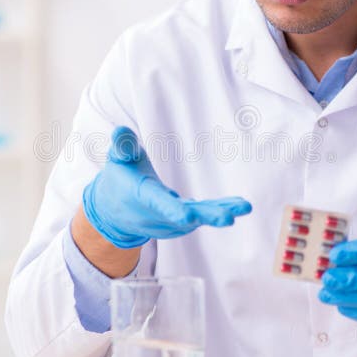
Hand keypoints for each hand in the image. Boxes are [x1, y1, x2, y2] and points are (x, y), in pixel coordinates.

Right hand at [82, 126, 252, 248]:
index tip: (187, 217)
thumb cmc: (120, 177)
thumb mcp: (117, 157)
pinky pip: (200, 219)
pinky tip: (238, 206)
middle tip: (228, 218)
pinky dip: (218, 212)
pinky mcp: (178, 226)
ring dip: (218, 213)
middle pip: (182, 217)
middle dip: (206, 216)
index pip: (156, 203)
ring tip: (243, 206)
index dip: (171, 211)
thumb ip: (122, 145)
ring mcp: (167, 224)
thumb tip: (121, 130)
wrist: (113, 211)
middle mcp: (155, 215)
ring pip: (196, 219)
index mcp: (140, 196)